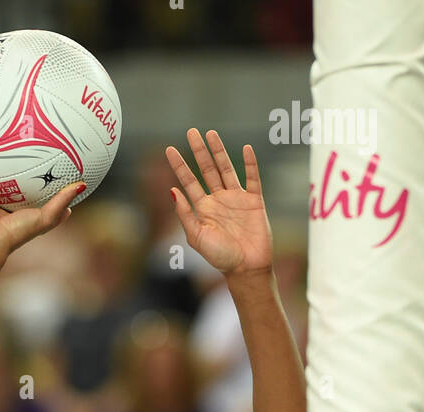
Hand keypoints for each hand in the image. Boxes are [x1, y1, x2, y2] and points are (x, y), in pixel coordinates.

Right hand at [0, 179, 83, 257]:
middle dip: (17, 177)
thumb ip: (62, 201)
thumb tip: (81, 185)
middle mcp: (8, 206)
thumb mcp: (45, 217)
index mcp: (24, 211)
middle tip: (24, 157)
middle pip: (14, 188)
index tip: (55, 175)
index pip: (36, 198)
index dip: (44, 187)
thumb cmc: (18, 232)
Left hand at [166, 130, 272, 278]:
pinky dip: (250, 163)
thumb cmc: (220, 257)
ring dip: (219, 151)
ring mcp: (236, 199)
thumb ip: (185, 214)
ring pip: (226, 169)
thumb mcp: (197, 236)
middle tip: (191, 132)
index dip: (179, 166)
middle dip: (198, 151)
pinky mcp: (254, 201)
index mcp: (203, 209)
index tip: (169, 149)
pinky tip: (245, 149)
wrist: (246, 268)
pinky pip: (252, 178)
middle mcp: (218, 200)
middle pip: (206, 170)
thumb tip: (172, 190)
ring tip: (211, 133)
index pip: (188, 182)